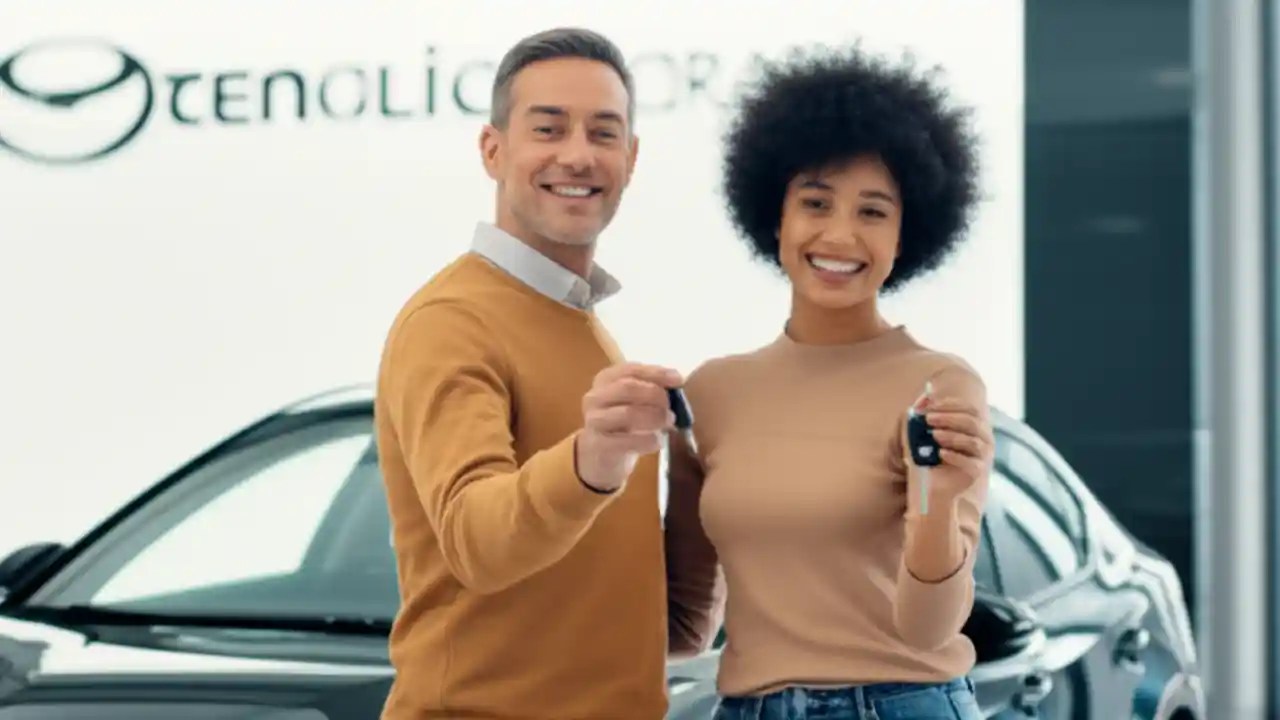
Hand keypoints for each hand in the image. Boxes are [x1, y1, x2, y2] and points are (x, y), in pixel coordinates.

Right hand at [576, 363, 682, 491]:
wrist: (602, 456)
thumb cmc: (624, 424)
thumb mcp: (637, 402)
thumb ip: (654, 390)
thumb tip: (677, 381)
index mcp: (605, 379)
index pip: (631, 370)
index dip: (656, 373)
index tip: (678, 380)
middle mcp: (595, 397)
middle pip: (627, 387)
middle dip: (655, 395)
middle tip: (672, 408)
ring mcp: (594, 421)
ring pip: (628, 413)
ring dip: (655, 417)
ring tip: (668, 424)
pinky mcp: (598, 445)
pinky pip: (627, 441)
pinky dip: (647, 440)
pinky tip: (657, 442)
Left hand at [912, 393, 993, 499]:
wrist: (931, 486)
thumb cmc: (928, 457)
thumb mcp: (922, 433)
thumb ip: (924, 414)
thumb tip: (924, 395)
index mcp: (972, 426)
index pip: (969, 409)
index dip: (951, 404)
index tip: (931, 405)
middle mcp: (981, 439)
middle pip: (972, 422)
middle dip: (949, 418)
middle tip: (928, 419)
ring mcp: (980, 456)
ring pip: (973, 442)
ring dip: (952, 436)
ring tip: (934, 435)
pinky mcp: (975, 472)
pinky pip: (970, 463)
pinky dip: (955, 456)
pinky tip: (940, 454)